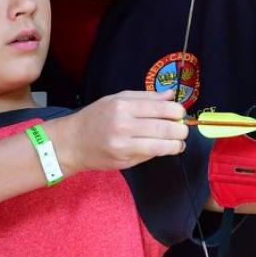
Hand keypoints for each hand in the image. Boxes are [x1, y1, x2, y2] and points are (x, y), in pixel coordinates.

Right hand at [45, 90, 187, 172]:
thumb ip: (145, 97)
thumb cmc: (95, 118)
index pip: (161, 109)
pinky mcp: (124, 161)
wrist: (72, 142)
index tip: (180, 113)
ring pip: (161, 145)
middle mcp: (123, 125)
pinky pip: (150, 156)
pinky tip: (167, 148)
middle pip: (165, 128)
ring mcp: (124, 145)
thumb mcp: (116, 99)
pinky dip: (163, 151)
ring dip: (177, 144)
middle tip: (183, 129)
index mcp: (123, 106)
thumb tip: (170, 95)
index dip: (178, 112)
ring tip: (179, 142)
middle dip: (181, 130)